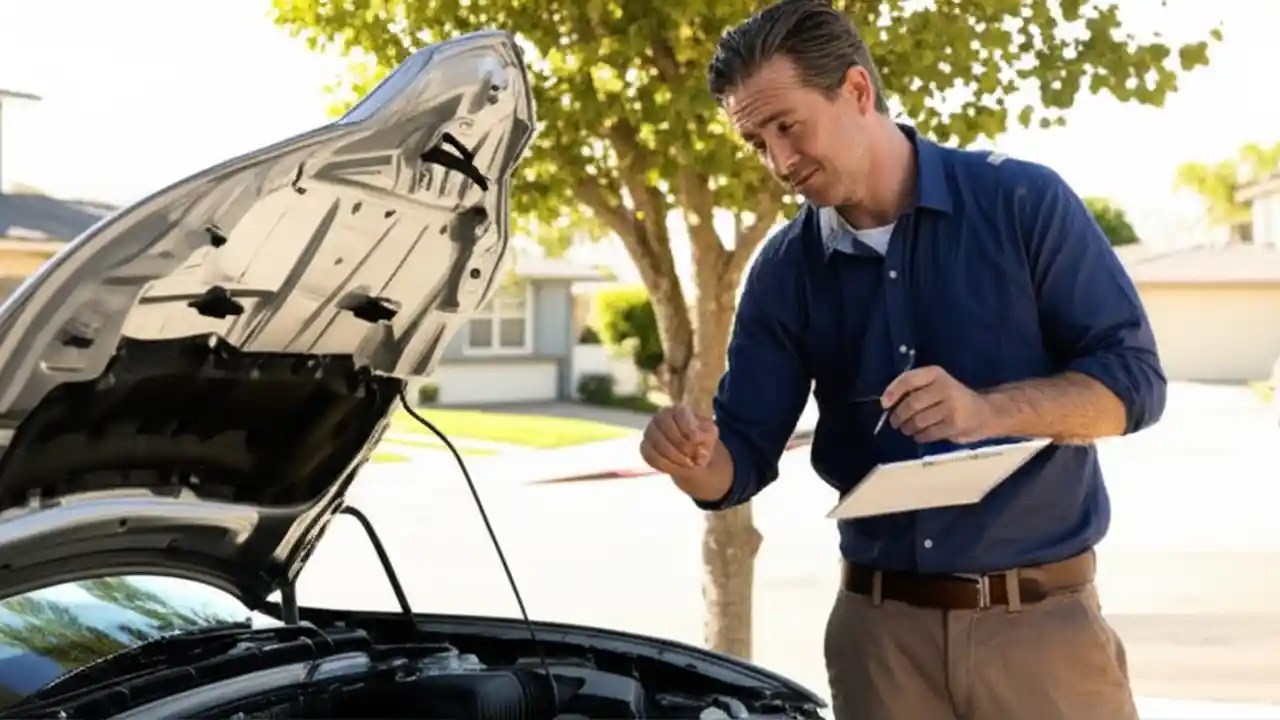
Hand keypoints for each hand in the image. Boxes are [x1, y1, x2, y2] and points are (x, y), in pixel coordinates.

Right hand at [640, 405, 718, 474]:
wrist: (690, 451)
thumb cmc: (701, 439)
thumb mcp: (710, 435)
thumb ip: (706, 437)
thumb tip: (697, 445)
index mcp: (678, 410)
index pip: (681, 417)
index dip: (691, 434)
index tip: (701, 446)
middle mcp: (660, 417)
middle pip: (668, 432)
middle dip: (683, 449)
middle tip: (694, 460)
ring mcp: (650, 431)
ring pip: (657, 445)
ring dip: (675, 459)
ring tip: (688, 466)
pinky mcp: (644, 447)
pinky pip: (650, 456)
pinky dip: (665, 465)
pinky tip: (678, 469)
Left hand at [881, 366, 996, 443]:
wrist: (984, 413)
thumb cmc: (951, 399)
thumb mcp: (935, 386)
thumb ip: (914, 390)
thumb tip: (886, 403)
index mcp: (935, 374)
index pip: (909, 379)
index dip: (893, 392)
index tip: (884, 404)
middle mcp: (944, 387)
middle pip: (911, 404)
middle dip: (898, 416)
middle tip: (895, 422)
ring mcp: (952, 406)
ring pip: (918, 421)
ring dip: (908, 428)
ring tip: (908, 429)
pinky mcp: (955, 424)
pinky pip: (928, 433)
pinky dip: (919, 436)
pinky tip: (920, 435)